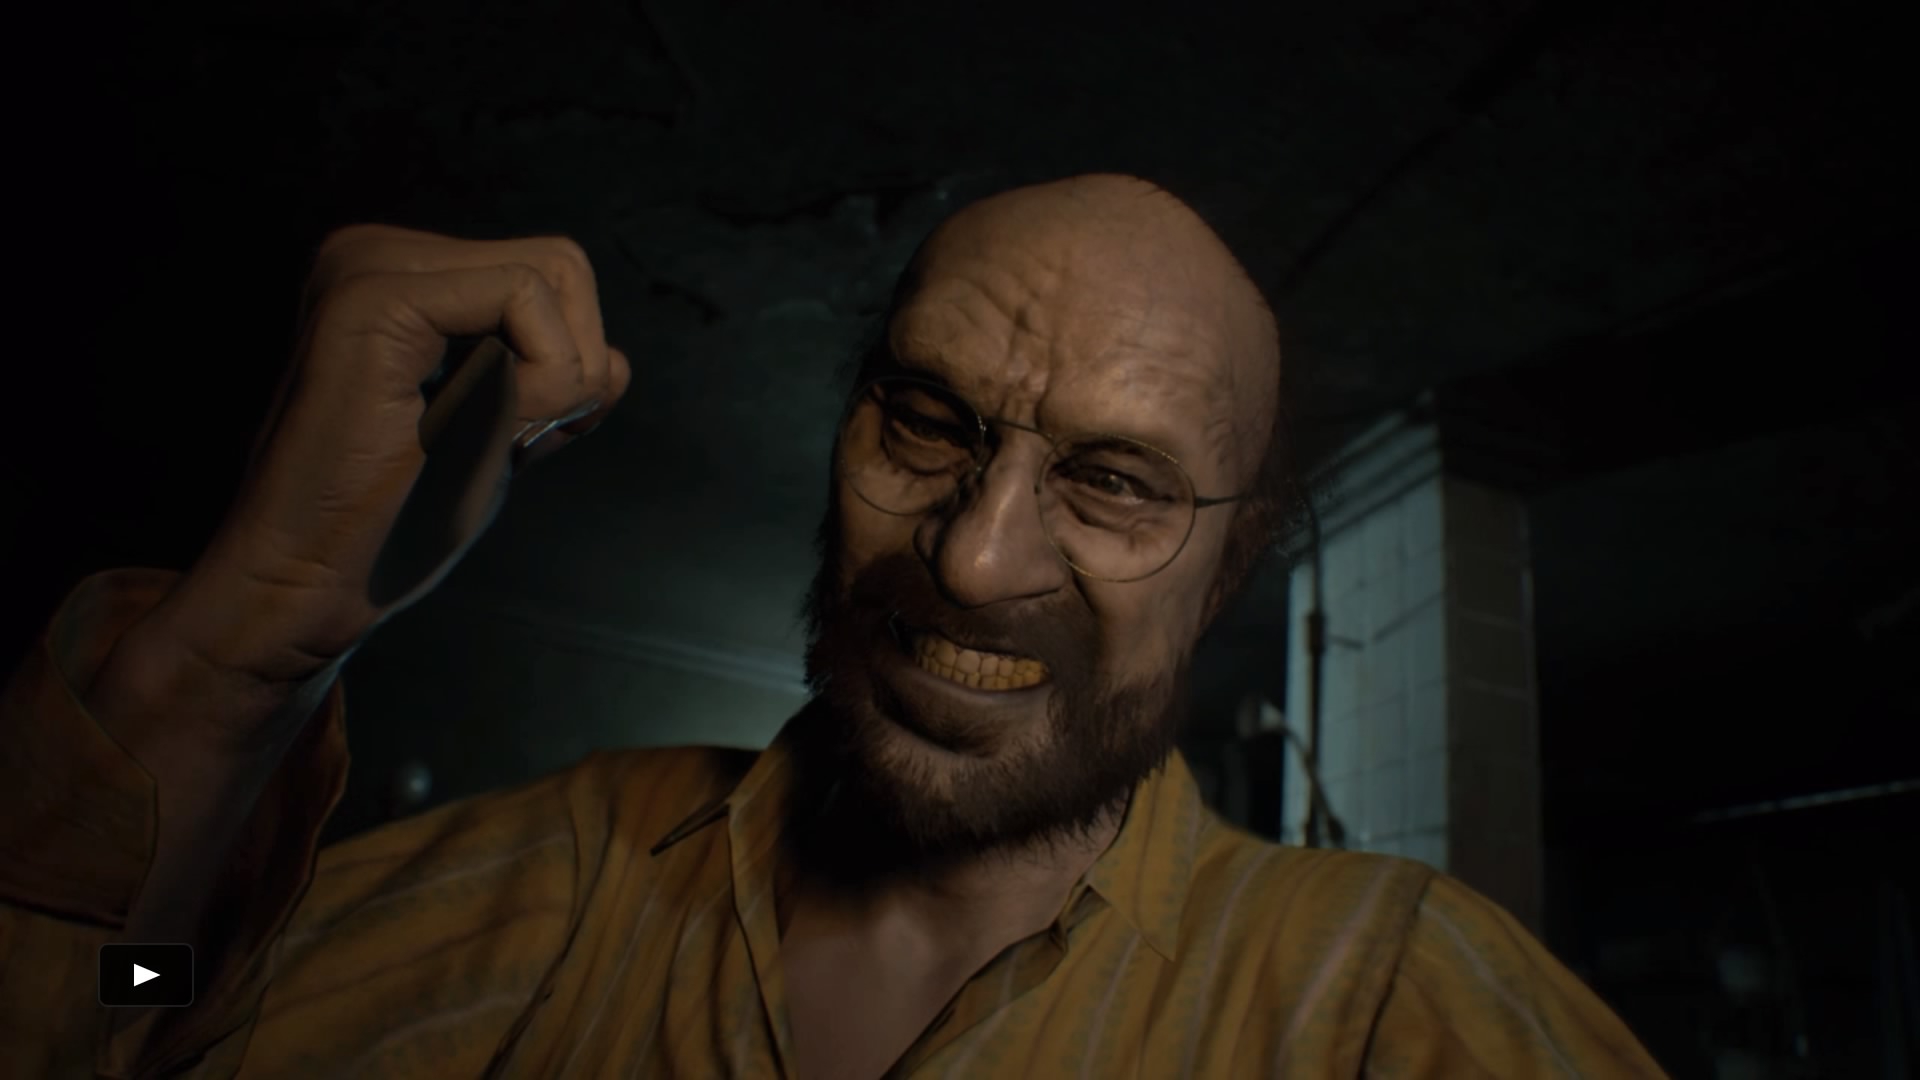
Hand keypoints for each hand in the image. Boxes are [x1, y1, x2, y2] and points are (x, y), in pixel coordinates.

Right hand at [155, 225, 631, 717]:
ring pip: (552, 274)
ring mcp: (367, 266)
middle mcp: (376, 253)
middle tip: (502, 437)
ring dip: (557, 377)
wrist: (313, 583)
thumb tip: (614, 361)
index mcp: (401, 279)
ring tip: (475, 434)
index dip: (574, 365)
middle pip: (561, 265)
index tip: (516, 435)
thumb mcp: (498, 440)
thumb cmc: (397, 524)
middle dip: (575, 364)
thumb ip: (549, 392)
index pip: (552, 277)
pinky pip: (524, 296)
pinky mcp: (372, 296)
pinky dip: (540, 375)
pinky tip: (472, 427)